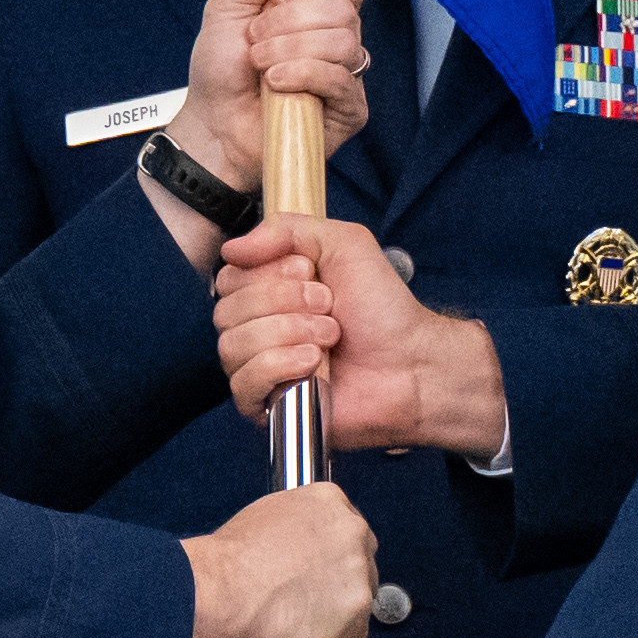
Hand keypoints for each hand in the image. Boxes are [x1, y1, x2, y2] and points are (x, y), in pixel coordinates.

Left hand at [171, 0, 369, 192]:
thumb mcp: (228, 6)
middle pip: (343, 10)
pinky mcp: (349, 110)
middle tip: (256, 41)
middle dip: (289, 22)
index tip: (277, 0)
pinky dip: (302, 75)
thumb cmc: (220, 70)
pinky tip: (276, 84)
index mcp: (316, 12)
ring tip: (261, 66)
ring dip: (290, 50)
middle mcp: (336, 40)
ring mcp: (346, 76)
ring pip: (344, 43)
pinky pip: (341, 79)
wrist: (211, 123)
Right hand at [182, 483, 377, 637]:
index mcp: (330, 501)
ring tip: (309, 625)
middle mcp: (351, 530)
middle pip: (363, 561)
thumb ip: (299, 524)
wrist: (224, 588)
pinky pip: (356, 636)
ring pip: (361, 599)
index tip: (326, 569)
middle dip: (343, 582)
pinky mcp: (356, 608)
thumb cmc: (234, 558)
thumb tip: (302, 541)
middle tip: (316, 599)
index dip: (335, 555)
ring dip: (340, 615)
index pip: (350, 528)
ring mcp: (357, 568)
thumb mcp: (269, 515)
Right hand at [215, 218, 507, 457]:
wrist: (411, 361)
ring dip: (289, 333)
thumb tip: (231, 249)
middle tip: (329, 306)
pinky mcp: (267, 408)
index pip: (228, 278)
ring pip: (232, 346)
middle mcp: (256, 330)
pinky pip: (243, 384)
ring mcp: (259, 370)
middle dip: (284, 302)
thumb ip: (286, 229)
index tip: (309, 272)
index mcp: (266, 293)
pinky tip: (313, 364)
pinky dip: (279, 366)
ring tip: (330, 337)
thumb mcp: (341, 243)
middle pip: (226, 311)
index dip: (267, 272)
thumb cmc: (381, 307)